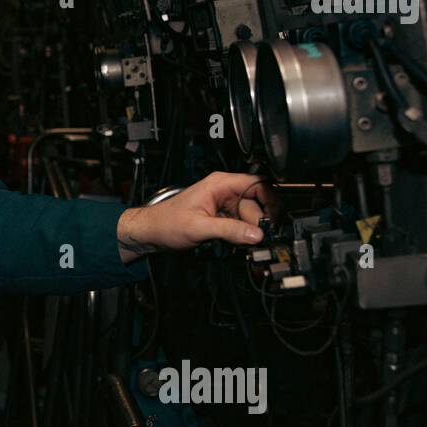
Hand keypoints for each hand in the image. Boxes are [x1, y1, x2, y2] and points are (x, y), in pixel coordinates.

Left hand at [118, 172, 278, 253]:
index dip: (271, 200)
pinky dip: (242, 234)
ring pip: (251, 216)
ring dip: (250, 230)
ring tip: (241, 242)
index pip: (258, 184)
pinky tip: (236, 242)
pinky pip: (241, 224)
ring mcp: (224, 204)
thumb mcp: (198, 227)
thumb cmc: (167, 223)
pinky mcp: (223, 217)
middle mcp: (225, 190)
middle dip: (259, 222)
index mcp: (220, 184)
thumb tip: (256, 234)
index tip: (275, 219)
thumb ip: (229, 230)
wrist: (152, 231)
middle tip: (257, 239)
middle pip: (257, 203)